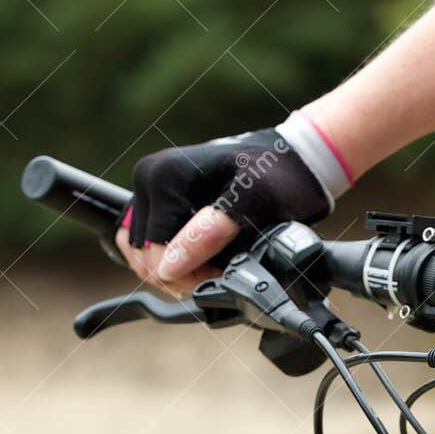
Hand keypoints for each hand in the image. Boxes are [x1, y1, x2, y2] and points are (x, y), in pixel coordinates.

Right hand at [117, 112, 351, 295]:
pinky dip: (164, 256)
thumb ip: (212, 233)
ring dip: (170, 269)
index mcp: (166, 175)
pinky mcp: (156, 196)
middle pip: (144, 252)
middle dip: (179, 274)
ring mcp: (149, 185)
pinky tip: (194, 260)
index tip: (221, 276)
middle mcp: (149, 175)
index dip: (186, 275)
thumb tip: (170, 266)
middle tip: (218, 275)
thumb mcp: (256, 204)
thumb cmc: (282, 176)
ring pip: (140, 249)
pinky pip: (143, 238)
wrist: (295, 158)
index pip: (154, 249)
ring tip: (208, 270)